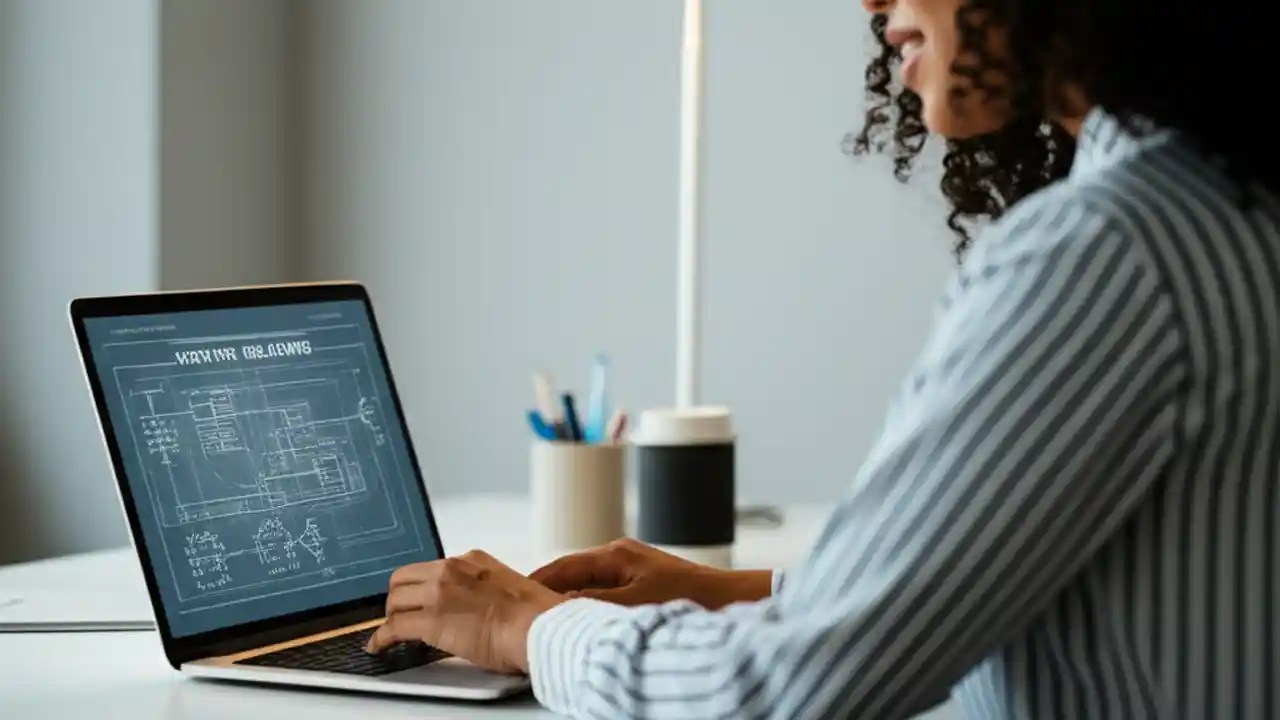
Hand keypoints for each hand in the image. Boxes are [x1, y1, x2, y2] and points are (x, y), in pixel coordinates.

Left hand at [366, 550, 565, 673]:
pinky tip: (379, 647)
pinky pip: (393, 628)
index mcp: (472, 559)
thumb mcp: (509, 587)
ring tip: (393, 632)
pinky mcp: (430, 621)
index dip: (422, 586)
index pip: (433, 567)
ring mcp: (438, 593)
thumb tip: (480, 607)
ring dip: (391, 616)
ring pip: (395, 600)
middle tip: (401, 614)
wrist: (539, 627)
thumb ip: (487, 589)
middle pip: (404, 577)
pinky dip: (381, 639)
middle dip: (399, 597)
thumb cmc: (536, 615)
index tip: (421, 597)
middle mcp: (451, 569)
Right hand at [530, 537, 772, 609]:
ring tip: (550, 621)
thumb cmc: (690, 597)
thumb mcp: (634, 604)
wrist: (731, 600)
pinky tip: (586, 624)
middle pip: (572, 575)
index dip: (536, 583)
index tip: (514, 596)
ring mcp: (633, 569)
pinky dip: (590, 607)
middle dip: (549, 594)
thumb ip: (594, 604)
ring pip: (588, 586)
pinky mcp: (644, 584)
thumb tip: (559, 609)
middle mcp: (621, 556)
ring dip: (570, 602)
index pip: (562, 566)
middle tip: (524, 612)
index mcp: (615, 554)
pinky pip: (605, 594)